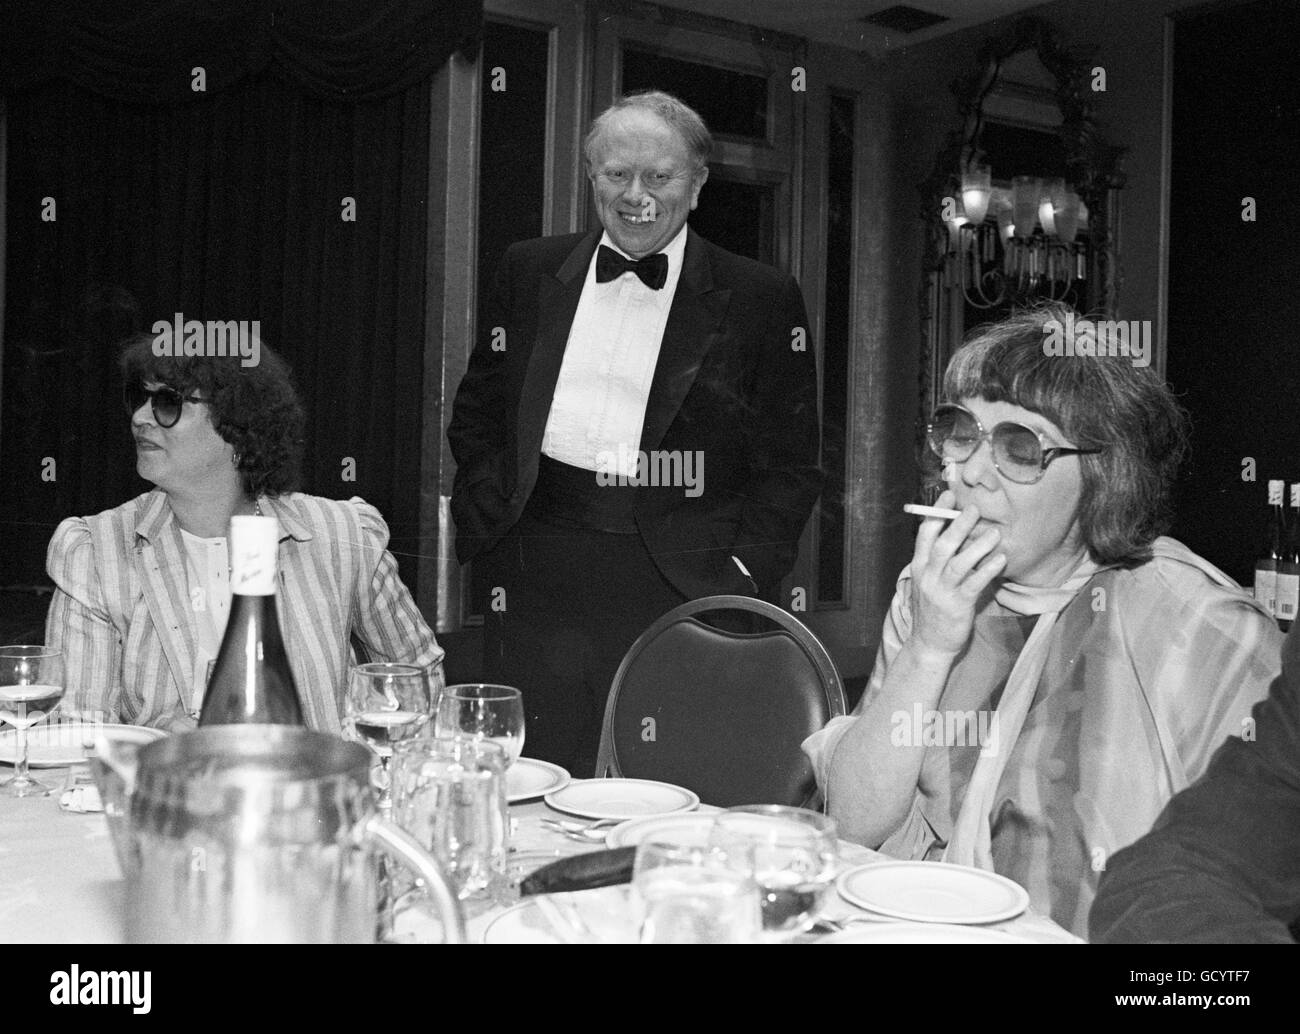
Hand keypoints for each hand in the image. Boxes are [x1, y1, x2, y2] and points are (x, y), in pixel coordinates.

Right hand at [909, 490, 1005, 657]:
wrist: (929, 643)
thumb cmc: (933, 609)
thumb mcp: (928, 581)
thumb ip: (939, 559)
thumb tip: (960, 533)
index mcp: (919, 566)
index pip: (925, 534)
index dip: (936, 513)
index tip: (948, 495)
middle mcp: (928, 576)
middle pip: (942, 545)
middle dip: (958, 525)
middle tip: (974, 509)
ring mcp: (942, 591)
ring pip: (959, 563)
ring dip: (977, 546)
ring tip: (995, 533)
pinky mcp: (958, 605)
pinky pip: (974, 584)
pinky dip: (988, 570)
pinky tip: (1000, 559)